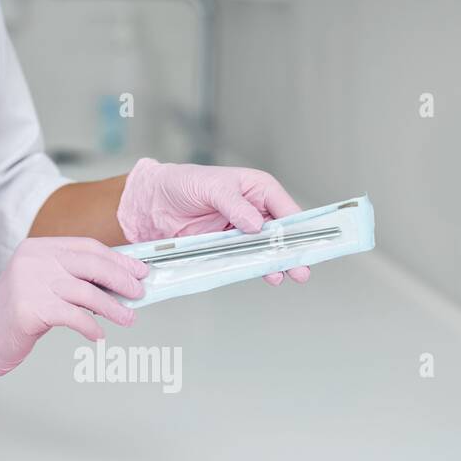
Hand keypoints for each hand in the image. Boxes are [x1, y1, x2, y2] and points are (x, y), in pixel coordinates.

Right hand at [0, 236, 148, 386]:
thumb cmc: (18, 313)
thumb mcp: (44, 285)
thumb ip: (74, 278)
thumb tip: (118, 283)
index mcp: (39, 248)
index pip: (87, 247)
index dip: (117, 259)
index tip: (138, 271)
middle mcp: (33, 260)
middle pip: (91, 265)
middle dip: (121, 280)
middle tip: (138, 293)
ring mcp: (30, 283)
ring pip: (87, 293)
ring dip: (113, 308)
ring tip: (128, 319)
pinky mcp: (29, 309)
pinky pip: (73, 316)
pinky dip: (91, 327)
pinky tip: (98, 335)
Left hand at [116, 158, 310, 285]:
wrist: (153, 204)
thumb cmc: (183, 184)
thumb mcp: (211, 188)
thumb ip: (234, 205)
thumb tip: (255, 225)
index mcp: (257, 189)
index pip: (285, 208)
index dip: (298, 226)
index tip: (307, 242)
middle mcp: (254, 210)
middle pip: (280, 233)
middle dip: (291, 250)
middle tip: (301, 268)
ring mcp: (241, 232)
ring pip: (265, 249)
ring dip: (275, 262)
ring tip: (285, 276)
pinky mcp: (226, 248)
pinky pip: (244, 259)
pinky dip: (253, 268)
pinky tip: (265, 276)